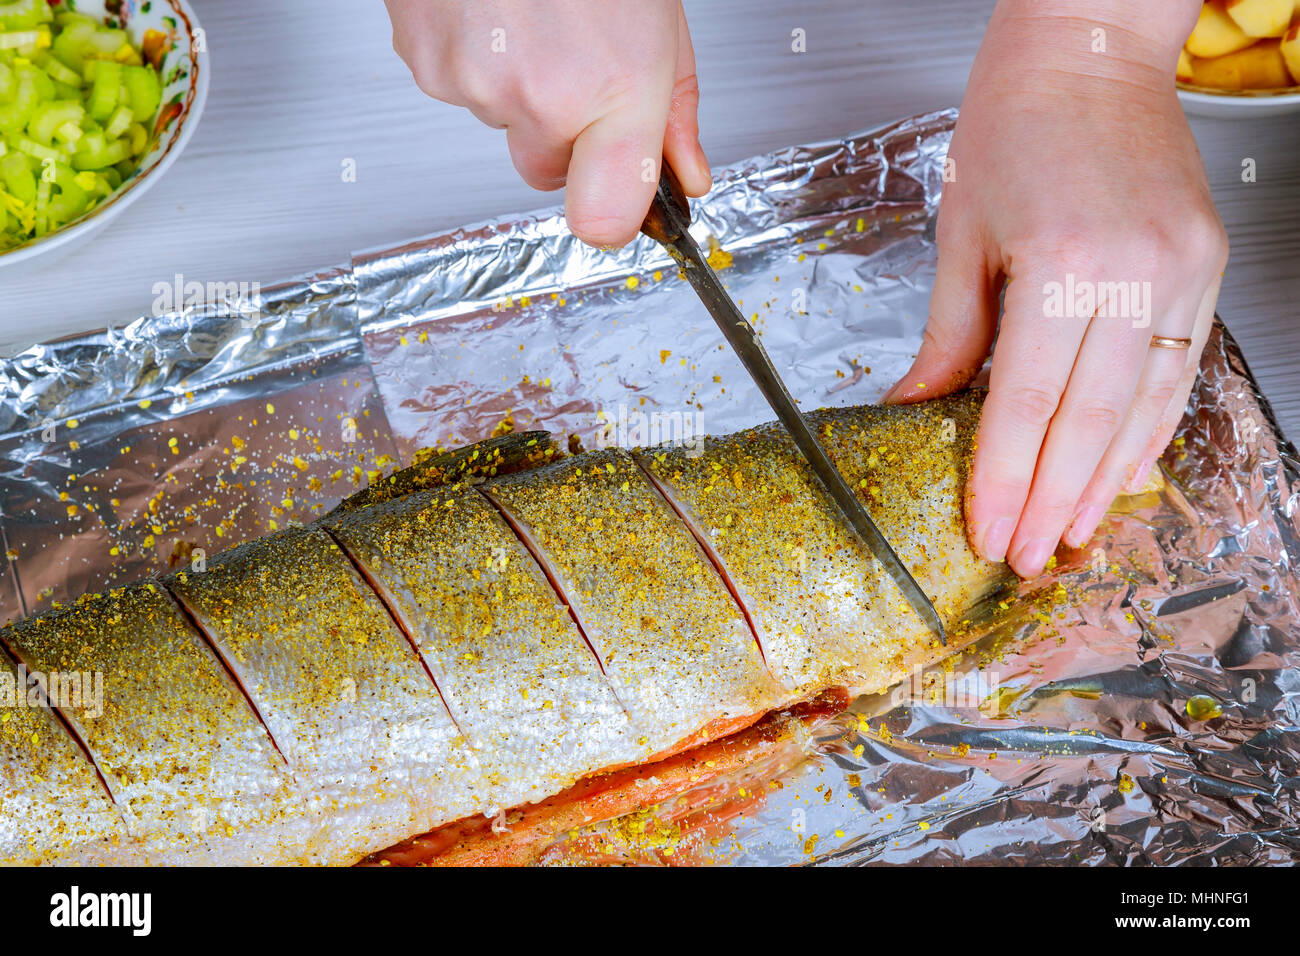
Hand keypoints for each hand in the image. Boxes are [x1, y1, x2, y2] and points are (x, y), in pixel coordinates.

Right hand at [384, 0, 710, 246]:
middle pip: (547, 168)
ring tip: (534, 14)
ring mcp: (470, 80)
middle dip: (564, 130)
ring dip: (516, 83)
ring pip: (500, 120)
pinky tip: (495, 8)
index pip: (603, 219)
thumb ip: (673, 111)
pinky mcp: (423, 59)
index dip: (616, 211)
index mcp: (609, 85)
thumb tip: (685, 176)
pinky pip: (457, 85)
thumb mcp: (660, 20)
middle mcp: (533, 95)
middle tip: (577, 61)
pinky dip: (475, 54)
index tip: (627, 202)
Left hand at [884, 0, 1226, 577]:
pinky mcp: (1203, 267)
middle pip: (1089, 421)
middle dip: (1051, 501)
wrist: (1090, 53)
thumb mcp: (961, 235)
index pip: (1025, 405)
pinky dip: (1147, 431)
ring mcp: (1182, 271)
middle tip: (1024, 556)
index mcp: (1065, 263)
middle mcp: (1135, 272)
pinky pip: (1177, 371)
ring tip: (1069, 535)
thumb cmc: (1014, 125)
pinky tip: (1120, 474)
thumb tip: (915, 412)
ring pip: (1142, 408)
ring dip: (1102, 483)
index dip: (1005, 480)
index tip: (986, 531)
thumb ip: (948, 337)